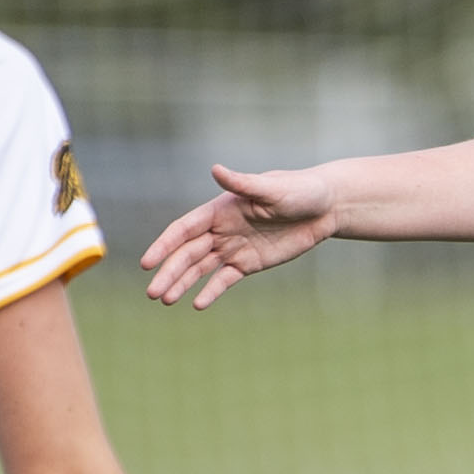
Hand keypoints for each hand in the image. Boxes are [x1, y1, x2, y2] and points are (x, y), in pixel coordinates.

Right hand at [143, 164, 344, 309]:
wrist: (325, 207)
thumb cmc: (299, 190)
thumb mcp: (271, 188)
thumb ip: (242, 184)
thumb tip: (215, 169)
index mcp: (219, 209)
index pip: (183, 229)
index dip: (164, 245)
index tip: (147, 263)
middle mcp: (221, 229)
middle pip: (187, 254)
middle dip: (169, 272)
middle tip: (152, 293)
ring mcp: (233, 247)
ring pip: (200, 269)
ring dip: (182, 284)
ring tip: (165, 301)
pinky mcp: (248, 263)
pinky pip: (224, 279)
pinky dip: (211, 291)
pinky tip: (198, 304)